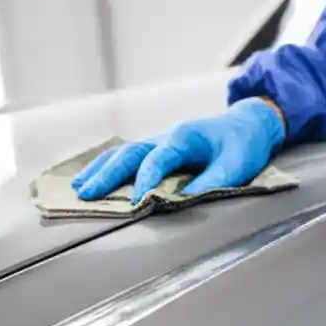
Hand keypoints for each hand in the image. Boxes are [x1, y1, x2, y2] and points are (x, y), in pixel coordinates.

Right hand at [72, 97, 285, 204]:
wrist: (246, 124)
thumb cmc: (242, 145)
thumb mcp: (236, 165)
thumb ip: (212, 182)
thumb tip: (185, 199)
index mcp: (185, 137)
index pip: (158, 159)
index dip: (146, 180)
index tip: (137, 201)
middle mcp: (165, 136)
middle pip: (130, 153)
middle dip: (108, 175)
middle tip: (88, 195)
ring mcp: (157, 140)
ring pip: (122, 152)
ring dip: (100, 170)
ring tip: (79, 188)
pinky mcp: (155, 147)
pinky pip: (124, 155)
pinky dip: (105, 166)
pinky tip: (88, 178)